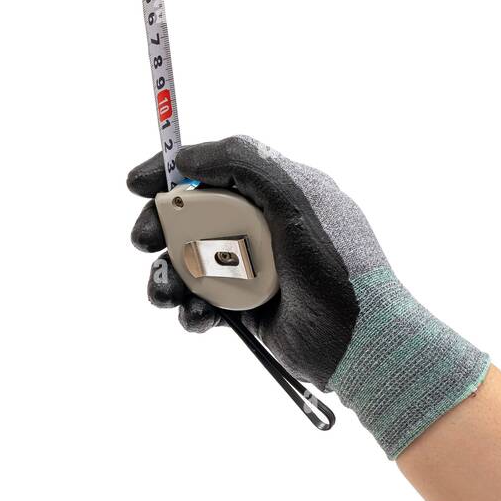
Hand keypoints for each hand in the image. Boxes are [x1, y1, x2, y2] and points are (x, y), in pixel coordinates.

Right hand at [127, 136, 487, 457]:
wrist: (364, 343)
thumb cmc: (338, 267)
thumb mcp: (296, 199)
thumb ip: (245, 163)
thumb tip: (189, 157)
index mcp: (281, 191)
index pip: (217, 168)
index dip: (173, 172)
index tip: (136, 185)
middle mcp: (265, 225)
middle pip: (193, 216)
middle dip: (161, 227)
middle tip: (142, 240)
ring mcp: (255, 269)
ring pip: (190, 262)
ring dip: (167, 274)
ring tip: (165, 292)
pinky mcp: (248, 310)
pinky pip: (203, 302)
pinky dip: (191, 309)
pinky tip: (199, 318)